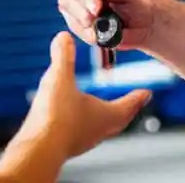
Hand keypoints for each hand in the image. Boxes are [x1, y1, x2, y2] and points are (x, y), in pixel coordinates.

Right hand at [11, 32, 151, 159]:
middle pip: (118, 120)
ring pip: (100, 129)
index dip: (138, 97)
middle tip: (131, 104)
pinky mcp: (65, 145)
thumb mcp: (60, 77)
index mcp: (106, 115)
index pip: (129, 105)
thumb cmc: (56, 116)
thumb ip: (64, 56)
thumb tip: (64, 37)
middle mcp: (98, 132)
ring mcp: (82, 141)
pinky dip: (83, 124)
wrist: (37, 148)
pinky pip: (81, 133)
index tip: (147, 93)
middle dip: (125, 110)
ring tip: (101, 109)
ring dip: (104, 118)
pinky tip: (72, 119)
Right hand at [54, 0, 157, 50]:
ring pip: (67, 8)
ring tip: (107, 25)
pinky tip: (102, 34)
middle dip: (81, 7)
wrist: (143, 24)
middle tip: (98, 19)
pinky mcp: (73, 20)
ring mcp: (72, 1)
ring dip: (85, 20)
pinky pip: (74, 27)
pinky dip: (87, 33)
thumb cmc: (139, 0)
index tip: (96, 6)